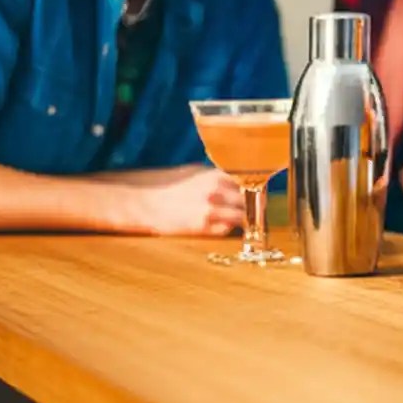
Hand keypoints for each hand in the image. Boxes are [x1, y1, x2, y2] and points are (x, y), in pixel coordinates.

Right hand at [114, 165, 244, 235]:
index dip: (256, 190)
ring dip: (245, 220)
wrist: (144, 201)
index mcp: (215, 174)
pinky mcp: (202, 226)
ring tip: (246, 222)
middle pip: (250, 200)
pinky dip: (229, 228)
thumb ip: (218, 177)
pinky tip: (225, 227)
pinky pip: (227, 229)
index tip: (259, 195)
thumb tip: (238, 181)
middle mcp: (216, 190)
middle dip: (255, 206)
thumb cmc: (169, 185)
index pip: (250, 182)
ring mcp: (211, 209)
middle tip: (257, 211)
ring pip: (242, 217)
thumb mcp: (196, 173)